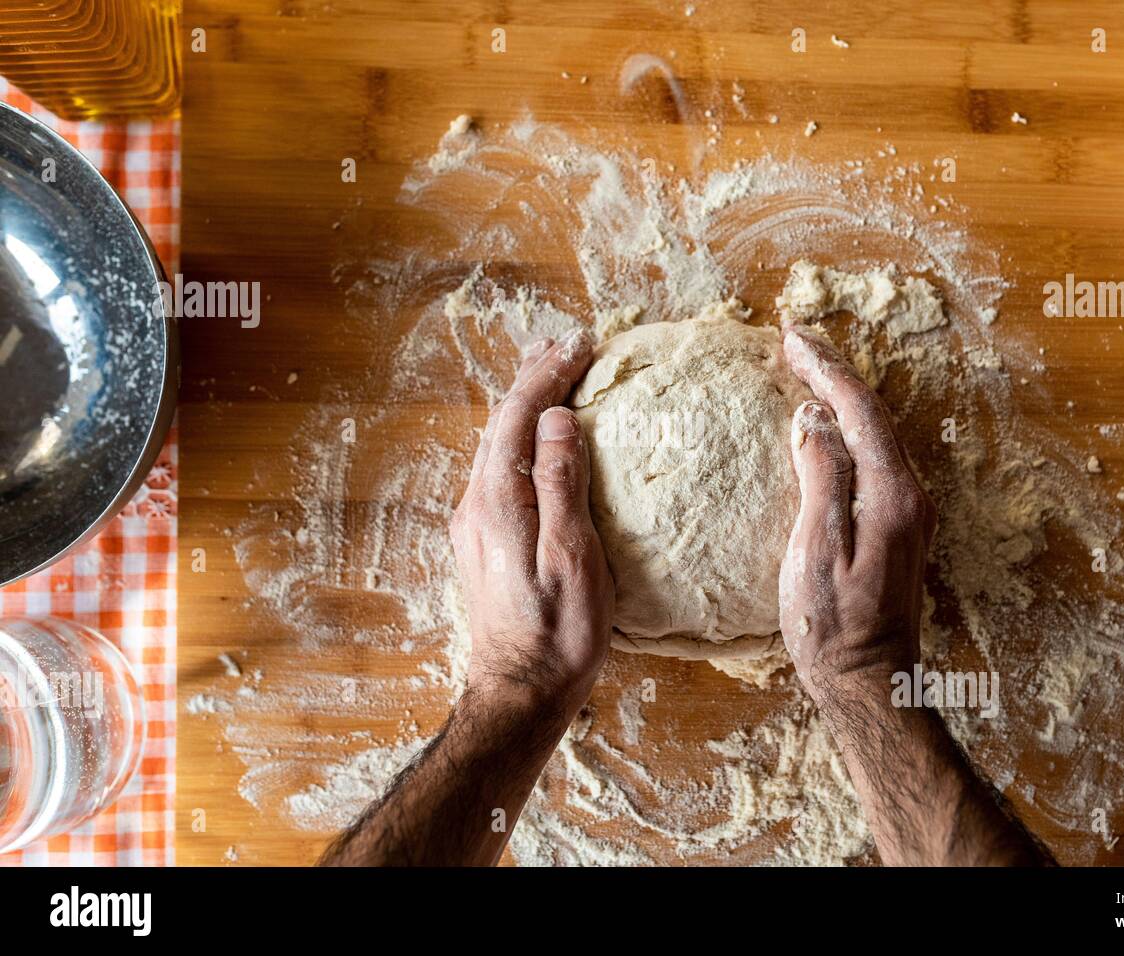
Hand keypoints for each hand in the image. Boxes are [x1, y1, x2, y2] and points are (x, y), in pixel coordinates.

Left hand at [450, 329, 613, 714]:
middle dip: (532, 378)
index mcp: (497, 501)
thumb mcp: (572, 557)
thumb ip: (560, 484)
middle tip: (564, 343)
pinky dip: (518, 435)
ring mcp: (473, 523)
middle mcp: (475, 505)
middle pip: (500, 422)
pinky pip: (497, 467)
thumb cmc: (559, 632)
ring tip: (546, 371)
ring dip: (523, 403)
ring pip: (495, 443)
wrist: (521, 691)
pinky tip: (533, 435)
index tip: (580, 344)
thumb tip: (556, 418)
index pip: (519, 417)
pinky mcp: (481, 540)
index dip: (548, 375)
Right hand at [778, 325, 936, 701]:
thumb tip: (811, 418)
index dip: (824, 368)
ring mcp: (910, 510)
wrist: (870, 681)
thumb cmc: (834, 626)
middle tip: (794, 339)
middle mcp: (911, 494)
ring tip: (806, 368)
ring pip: (877, 431)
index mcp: (891, 494)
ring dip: (842, 395)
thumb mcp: (817, 551)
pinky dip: (849, 426)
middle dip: (834, 371)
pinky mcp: (900, 525)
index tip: (789, 336)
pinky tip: (826, 425)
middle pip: (874, 413)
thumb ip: (820, 477)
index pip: (859, 410)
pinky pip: (876, 455)